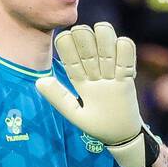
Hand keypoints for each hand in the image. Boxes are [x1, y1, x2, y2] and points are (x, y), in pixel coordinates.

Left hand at [35, 22, 160, 166]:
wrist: (121, 136)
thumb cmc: (97, 127)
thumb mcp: (75, 114)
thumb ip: (59, 98)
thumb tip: (40, 81)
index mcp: (80, 81)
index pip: (71, 60)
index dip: (67, 48)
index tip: (63, 38)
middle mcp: (95, 74)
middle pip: (89, 50)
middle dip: (84, 38)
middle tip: (80, 30)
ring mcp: (111, 74)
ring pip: (107, 49)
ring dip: (104, 37)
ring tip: (101, 29)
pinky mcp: (127, 78)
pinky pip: (127, 59)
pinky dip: (125, 49)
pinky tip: (120, 43)